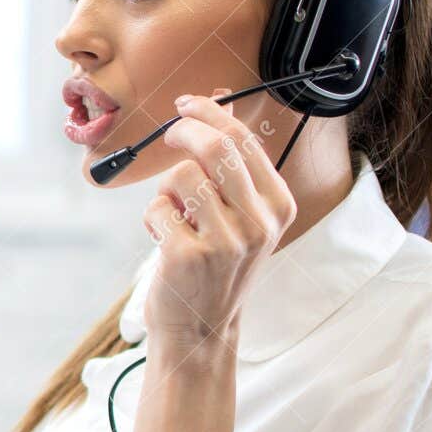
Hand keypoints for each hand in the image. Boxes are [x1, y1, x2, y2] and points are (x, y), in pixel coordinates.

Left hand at [142, 92, 297, 353]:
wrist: (200, 330)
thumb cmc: (215, 266)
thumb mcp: (241, 217)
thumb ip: (234, 167)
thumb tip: (218, 101)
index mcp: (278, 206)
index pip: (245, 140)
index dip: (210, 113)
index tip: (187, 104)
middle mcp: (259, 223)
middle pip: (216, 147)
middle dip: (183, 131)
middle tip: (169, 132)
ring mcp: (225, 241)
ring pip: (180, 176)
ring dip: (166, 190)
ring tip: (174, 217)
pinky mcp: (188, 256)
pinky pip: (157, 208)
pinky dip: (153, 218)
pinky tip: (164, 241)